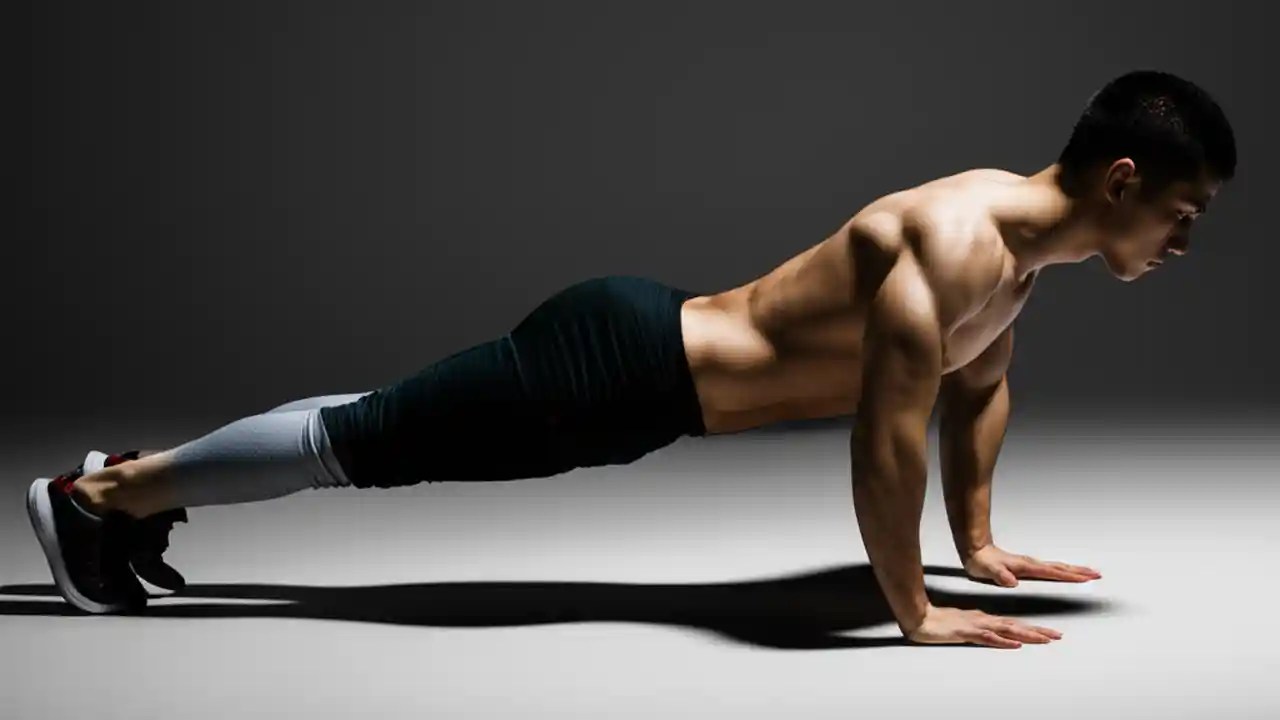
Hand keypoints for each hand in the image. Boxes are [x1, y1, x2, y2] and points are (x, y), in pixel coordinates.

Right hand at [905, 604, 1061, 648]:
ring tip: (1044, 639)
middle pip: (1016, 627)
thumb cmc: (941, 623)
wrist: (921, 619)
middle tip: (1058, 636)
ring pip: (1006, 630)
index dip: (1034, 629)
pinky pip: (988, 637)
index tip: (1051, 634)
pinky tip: (1014, 643)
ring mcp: (976, 626)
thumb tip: (999, 635)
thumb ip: (982, 630)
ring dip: (1026, 634)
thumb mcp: (965, 627)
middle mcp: (985, 621)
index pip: (1014, 625)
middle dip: (1038, 631)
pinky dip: (1002, 640)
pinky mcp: (966, 632)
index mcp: (985, 620)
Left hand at [963, 544, 1101, 586]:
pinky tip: (1065, 574)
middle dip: (1079, 571)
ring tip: (1088, 573)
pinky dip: (1062, 571)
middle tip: (1096, 574)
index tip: (1086, 578)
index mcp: (1026, 567)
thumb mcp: (988, 570)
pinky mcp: (1027, 567)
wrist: (975, 550)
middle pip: (1060, 567)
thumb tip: (1010, 581)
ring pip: (1057, 567)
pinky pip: (1050, 569)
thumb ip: (1000, 575)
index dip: (1069, 576)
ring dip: (1073, 570)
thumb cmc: (981, 562)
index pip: (1052, 572)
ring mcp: (1030, 564)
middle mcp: (1031, 564)